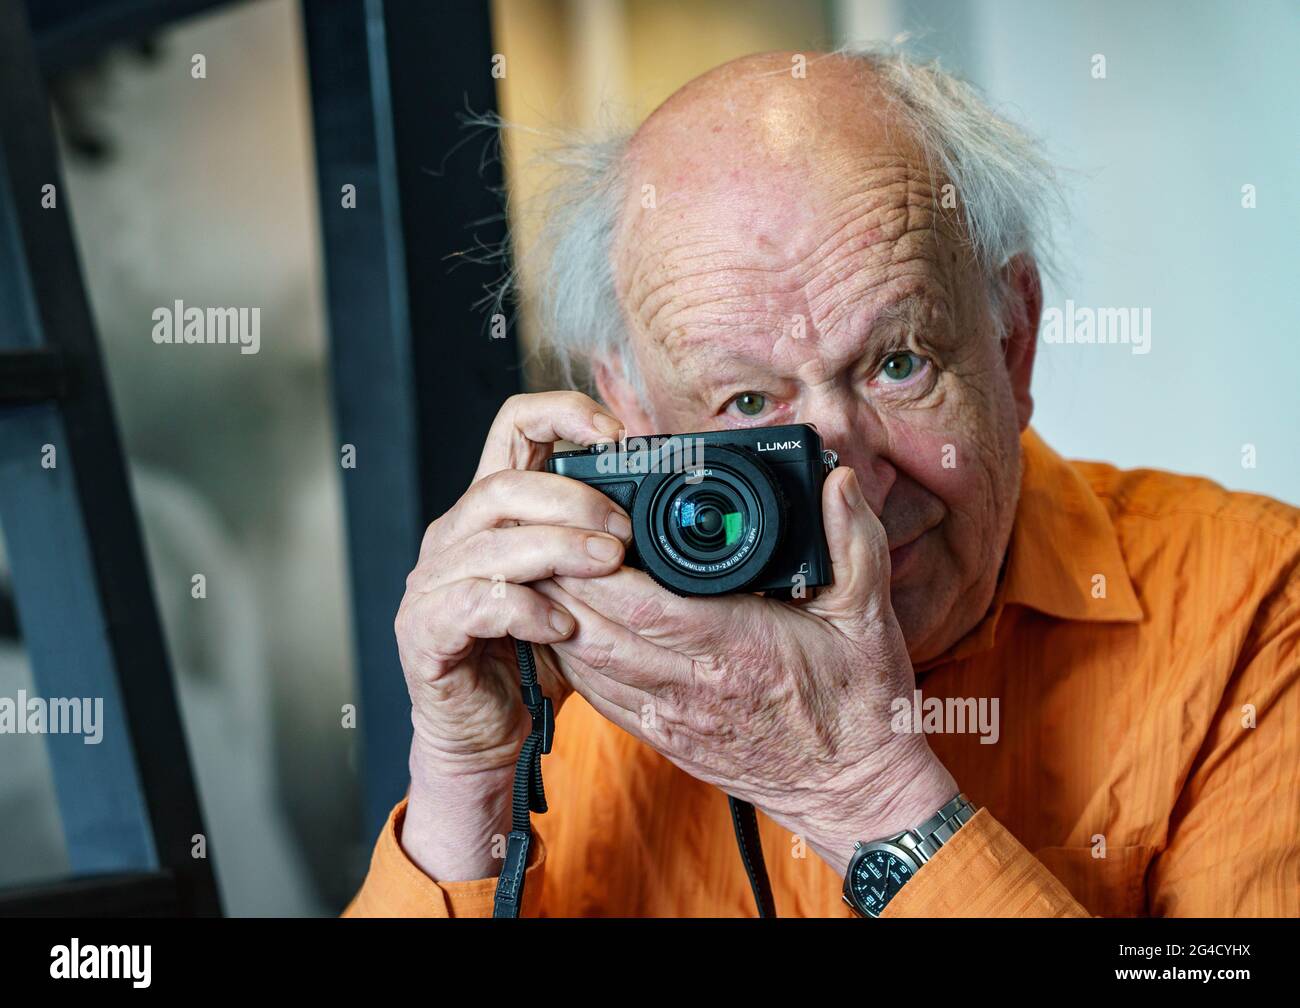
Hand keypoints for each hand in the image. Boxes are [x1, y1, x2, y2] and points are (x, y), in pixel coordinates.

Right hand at [395, 392, 631, 879]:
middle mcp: (455, 536)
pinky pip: (475, 603)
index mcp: (491, 511)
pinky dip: (525, 608)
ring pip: (492, 539)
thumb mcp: (576, 590)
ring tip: (609, 567)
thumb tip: (668, 517)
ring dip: (560, 548)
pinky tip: (562, 625)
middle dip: (574, 500)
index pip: (514, 426)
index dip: (563, 412)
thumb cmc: (531, 657)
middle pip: (506, 484)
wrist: (484, 734)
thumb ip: (597, 548)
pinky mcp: (426, 629)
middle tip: (625, 532)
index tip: (618, 433)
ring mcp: (433, 582)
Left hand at [535, 465, 956, 876]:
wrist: (851, 791)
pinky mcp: (661, 736)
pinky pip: (595, 695)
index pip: (648, 608)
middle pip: (599, 632)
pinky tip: (559, 621)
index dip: (602, 569)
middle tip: (542, 532)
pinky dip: (568, 657)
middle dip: (561, 582)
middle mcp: (694, 688)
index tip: (584, 523)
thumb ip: (854, 543)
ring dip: (554, 617)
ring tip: (539, 566)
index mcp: (740, 650)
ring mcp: (671, 717)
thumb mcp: (870, 617)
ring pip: (586, 665)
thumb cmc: (860, 703)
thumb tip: (835, 481)